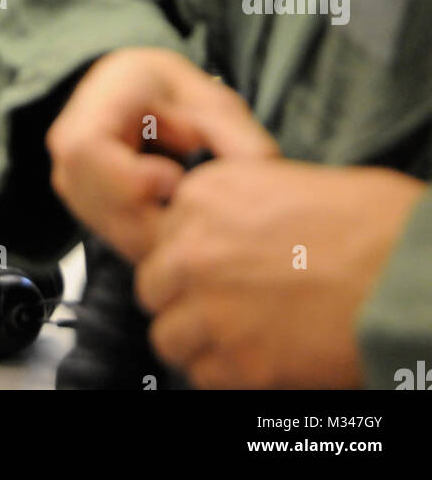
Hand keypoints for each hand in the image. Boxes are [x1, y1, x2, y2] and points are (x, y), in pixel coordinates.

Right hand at [45, 47, 277, 259]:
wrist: (137, 92)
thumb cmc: (170, 90)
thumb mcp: (209, 98)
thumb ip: (236, 134)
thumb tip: (263, 174)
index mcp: (94, 106)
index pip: (87, 152)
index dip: (130, 177)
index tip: (175, 180)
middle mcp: (66, 147)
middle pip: (99, 204)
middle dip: (156, 220)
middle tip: (199, 214)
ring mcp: (69, 180)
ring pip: (107, 230)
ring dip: (157, 235)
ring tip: (193, 216)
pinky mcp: (83, 205)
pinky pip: (113, 236)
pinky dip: (150, 238)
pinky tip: (177, 224)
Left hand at [136, 159, 426, 388]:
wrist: (404, 269)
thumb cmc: (365, 221)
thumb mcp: (283, 182)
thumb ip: (234, 208)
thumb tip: (220, 235)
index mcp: (204, 195)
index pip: (162, 234)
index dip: (187, 254)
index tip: (210, 266)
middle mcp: (193, 249)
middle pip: (154, 286)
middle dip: (182, 298)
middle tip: (221, 306)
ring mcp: (209, 308)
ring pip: (169, 337)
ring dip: (198, 340)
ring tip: (240, 337)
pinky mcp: (236, 363)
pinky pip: (203, 377)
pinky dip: (225, 375)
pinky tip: (260, 359)